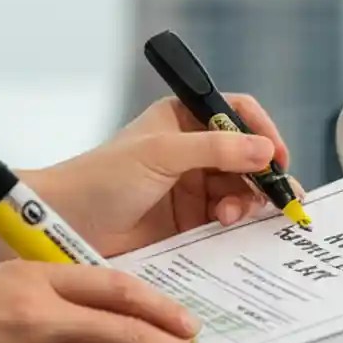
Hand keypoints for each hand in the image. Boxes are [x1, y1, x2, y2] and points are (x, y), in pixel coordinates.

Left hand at [17, 94, 297, 259]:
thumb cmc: (101, 179)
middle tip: (276, 198)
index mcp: (182, 121)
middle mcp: (192, 152)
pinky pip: (227, 223)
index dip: (263, 131)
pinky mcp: (189, 225)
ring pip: (242, 191)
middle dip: (263, 176)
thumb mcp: (160, 154)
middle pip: (248, 157)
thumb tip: (267, 151)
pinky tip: (229, 229)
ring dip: (248, 202)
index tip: (278, 157)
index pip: (238, 114)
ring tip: (232, 216)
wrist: (64, 227)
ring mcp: (192, 190)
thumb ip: (216, 149)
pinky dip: (237, 226)